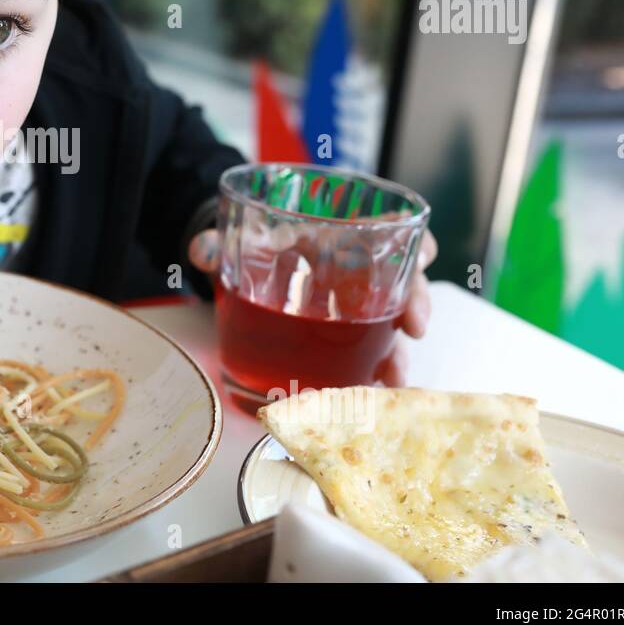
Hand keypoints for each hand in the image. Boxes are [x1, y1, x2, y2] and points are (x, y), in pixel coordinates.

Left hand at [188, 226, 437, 387]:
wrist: (235, 262)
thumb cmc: (249, 242)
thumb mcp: (233, 237)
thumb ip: (214, 240)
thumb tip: (200, 250)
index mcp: (336, 236)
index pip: (392, 230)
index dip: (415, 242)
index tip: (423, 255)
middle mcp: (354, 272)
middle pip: (403, 282)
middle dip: (416, 304)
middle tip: (414, 328)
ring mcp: (349, 307)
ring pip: (388, 327)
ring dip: (397, 352)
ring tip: (393, 379)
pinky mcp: (337, 340)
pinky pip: (366, 355)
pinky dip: (372, 374)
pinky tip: (373, 393)